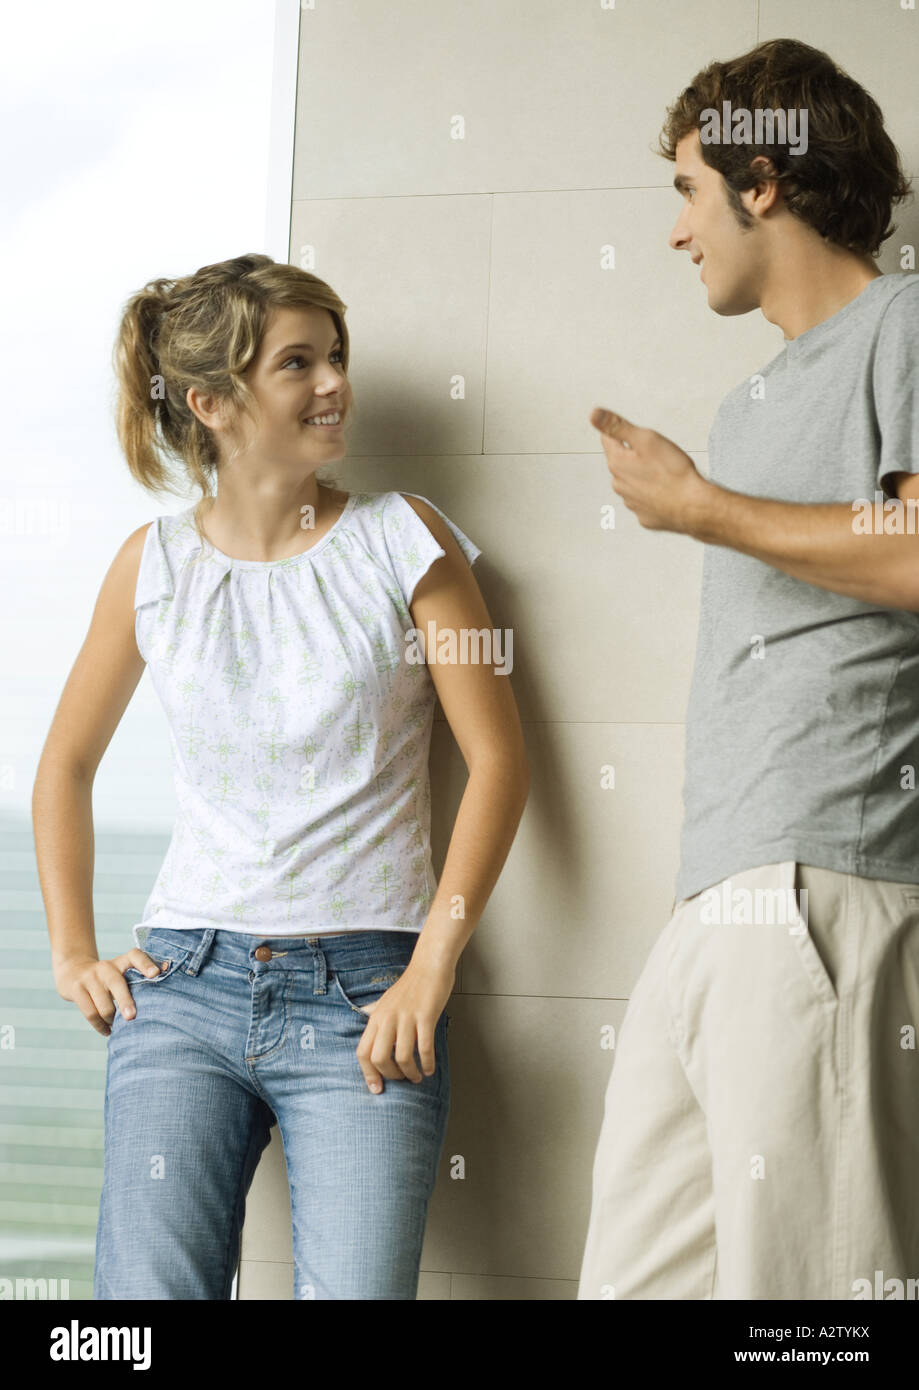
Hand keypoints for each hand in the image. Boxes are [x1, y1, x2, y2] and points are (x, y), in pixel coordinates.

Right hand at [54, 951, 168, 1035]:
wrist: (73, 972)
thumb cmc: (108, 977)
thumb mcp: (122, 971)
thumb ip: (141, 972)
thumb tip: (167, 968)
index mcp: (122, 961)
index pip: (135, 956)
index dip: (146, 964)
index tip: (156, 974)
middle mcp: (106, 967)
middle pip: (117, 983)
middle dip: (125, 1001)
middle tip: (132, 1017)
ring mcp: (89, 977)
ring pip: (103, 1004)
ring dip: (111, 1019)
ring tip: (117, 1026)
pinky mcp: (76, 989)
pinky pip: (90, 1013)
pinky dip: (100, 1026)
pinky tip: (107, 1031)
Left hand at [355, 958, 454, 1093]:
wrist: (429, 966)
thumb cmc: (409, 984)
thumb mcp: (385, 998)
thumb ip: (374, 1010)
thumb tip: (362, 1013)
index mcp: (376, 1017)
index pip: (363, 1052)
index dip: (367, 1074)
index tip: (377, 1088)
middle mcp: (387, 1019)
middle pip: (379, 1058)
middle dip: (390, 1076)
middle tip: (401, 1080)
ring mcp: (406, 1018)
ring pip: (401, 1056)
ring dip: (410, 1072)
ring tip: (416, 1077)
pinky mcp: (425, 1017)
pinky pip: (424, 1047)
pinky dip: (427, 1063)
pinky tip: (429, 1068)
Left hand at [591, 407, 709, 533]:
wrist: (692, 506)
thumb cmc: (673, 472)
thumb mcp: (645, 439)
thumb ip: (617, 426)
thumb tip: (594, 414)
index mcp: (617, 463)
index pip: (608, 440)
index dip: (623, 433)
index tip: (637, 434)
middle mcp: (619, 485)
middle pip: (622, 462)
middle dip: (635, 456)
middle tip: (658, 454)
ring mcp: (631, 503)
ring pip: (633, 482)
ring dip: (644, 476)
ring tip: (665, 473)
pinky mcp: (645, 516)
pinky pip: (646, 500)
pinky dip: (654, 494)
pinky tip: (667, 491)